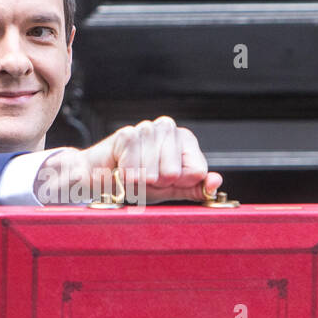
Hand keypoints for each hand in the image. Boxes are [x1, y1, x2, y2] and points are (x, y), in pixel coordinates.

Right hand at [36, 117, 221, 204]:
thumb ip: (196, 188)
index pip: (197, 171)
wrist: (102, 179)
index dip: (179, 184)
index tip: (165, 181)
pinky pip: (135, 166)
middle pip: (175, 172)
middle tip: (146, 178)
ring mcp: (147, 128)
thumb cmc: (139, 182)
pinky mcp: (127, 133)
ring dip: (141, 182)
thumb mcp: (173, 189)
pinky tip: (122, 170)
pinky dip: (128, 176)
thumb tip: (216, 182)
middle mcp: (168, 128)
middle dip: (158, 184)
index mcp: (185, 139)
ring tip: (134, 175)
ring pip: (155, 171)